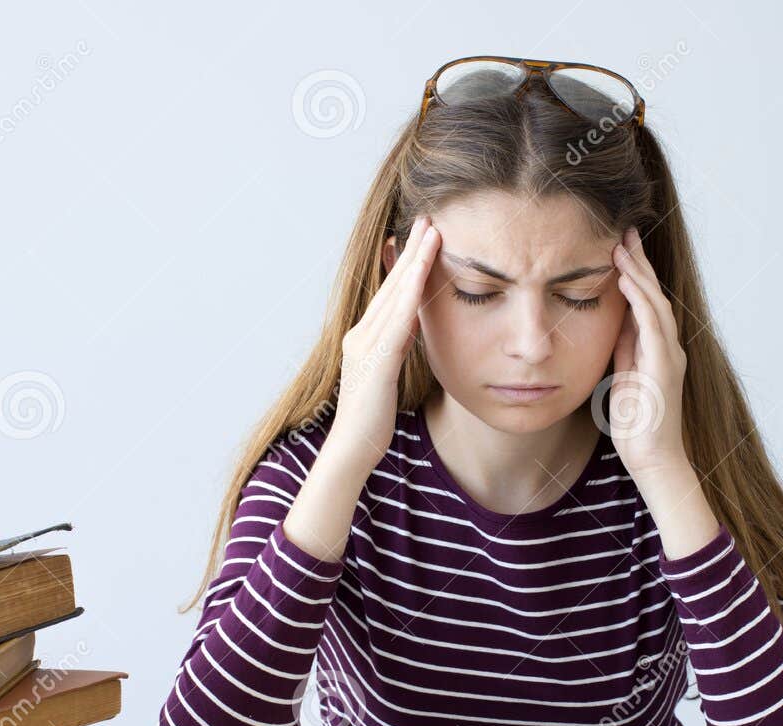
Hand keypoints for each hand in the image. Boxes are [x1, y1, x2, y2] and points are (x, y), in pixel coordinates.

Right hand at [326, 215, 442, 475]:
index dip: (404, 265)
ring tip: (431, 232)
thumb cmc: (370, 422)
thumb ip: (395, 351)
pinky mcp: (376, 360)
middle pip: (390, 286)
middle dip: (410, 251)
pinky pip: (397, 320)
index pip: (388, 296)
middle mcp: (360, 336)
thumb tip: (410, 331)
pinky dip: (409, 293)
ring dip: (414, 261)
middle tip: (427, 219)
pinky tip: (423, 272)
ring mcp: (366, 346)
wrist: (351, 449)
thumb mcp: (385, 379)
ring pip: (394, 295)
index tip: (420, 238)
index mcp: (364, 340)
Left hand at [609, 225, 687, 478]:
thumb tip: (616, 321)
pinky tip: (627, 280)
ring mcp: (669, 356)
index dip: (634, 273)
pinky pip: (652, 326)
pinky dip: (640, 300)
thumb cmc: (639, 426)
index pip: (646, 302)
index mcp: (657, 349)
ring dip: (638, 273)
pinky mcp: (664, 368)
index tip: (618, 246)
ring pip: (655, 303)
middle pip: (653, 295)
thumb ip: (625, 349)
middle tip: (624, 231)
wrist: (654, 460)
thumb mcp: (625, 377)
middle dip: (639, 262)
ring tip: (622, 246)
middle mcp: (668, 347)